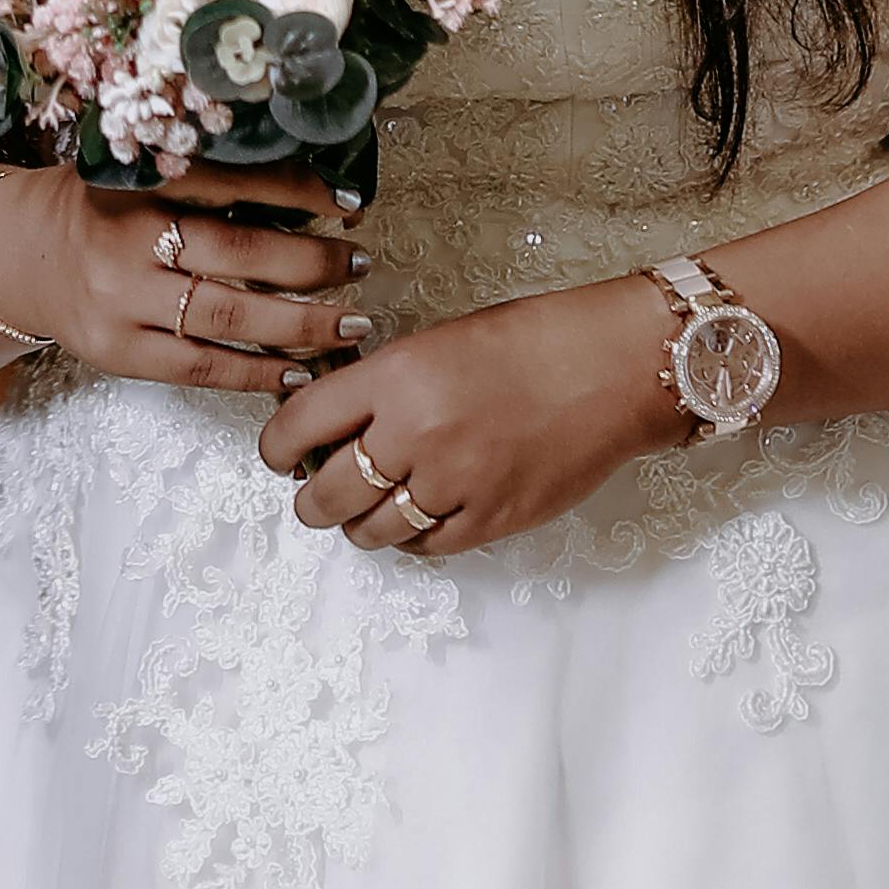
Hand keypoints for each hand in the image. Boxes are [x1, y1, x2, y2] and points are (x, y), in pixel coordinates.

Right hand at [0, 161, 370, 394]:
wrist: (19, 257)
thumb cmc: (99, 207)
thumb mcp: (137, 171)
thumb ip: (203, 180)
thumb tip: (308, 195)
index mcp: (139, 180)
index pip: (232, 183)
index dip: (296, 192)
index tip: (349, 201)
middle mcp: (128, 239)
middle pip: (239, 256)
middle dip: (312, 265)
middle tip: (361, 265)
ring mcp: (120, 301)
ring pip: (227, 319)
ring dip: (300, 326)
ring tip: (351, 325)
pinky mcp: (117, 353)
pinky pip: (200, 369)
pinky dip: (256, 374)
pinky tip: (300, 372)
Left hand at [260, 277, 670, 554]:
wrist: (612, 368)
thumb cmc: (530, 341)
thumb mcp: (437, 341)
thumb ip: (383, 385)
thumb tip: (337, 421)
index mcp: (395, 376)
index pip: (300, 424)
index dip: (275, 447)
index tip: (278, 454)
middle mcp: (416, 434)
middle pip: (327, 493)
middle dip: (311, 499)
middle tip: (313, 493)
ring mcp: (454, 484)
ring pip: (371, 531)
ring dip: (357, 525)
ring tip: (361, 511)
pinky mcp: (491, 521)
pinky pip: (427, 547)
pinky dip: (411, 538)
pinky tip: (415, 519)